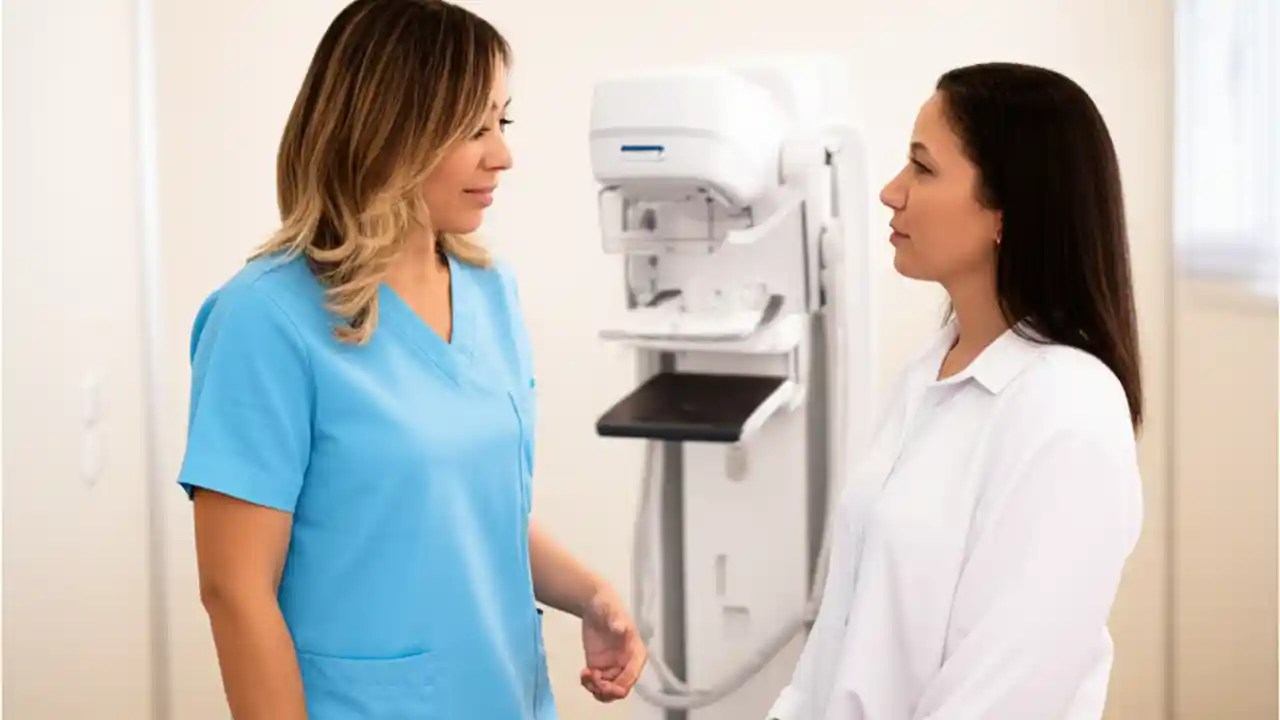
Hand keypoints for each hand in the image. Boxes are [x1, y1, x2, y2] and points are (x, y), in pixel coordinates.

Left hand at [579, 585, 646, 701]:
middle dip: (608, 690)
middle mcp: (627, 664)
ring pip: (609, 692)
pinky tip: (583, 674)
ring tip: (586, 676)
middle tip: (593, 679)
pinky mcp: (599, 668)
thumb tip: (620, 628)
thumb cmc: (608, 607)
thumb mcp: (613, 612)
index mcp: (636, 653)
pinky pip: (597, 686)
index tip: (605, 682)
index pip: (632, 676)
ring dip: (597, 690)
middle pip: (621, 689)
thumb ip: (617, 621)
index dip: (621, 683)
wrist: (594, 606)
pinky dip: (589, 685)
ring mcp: (612, 668)